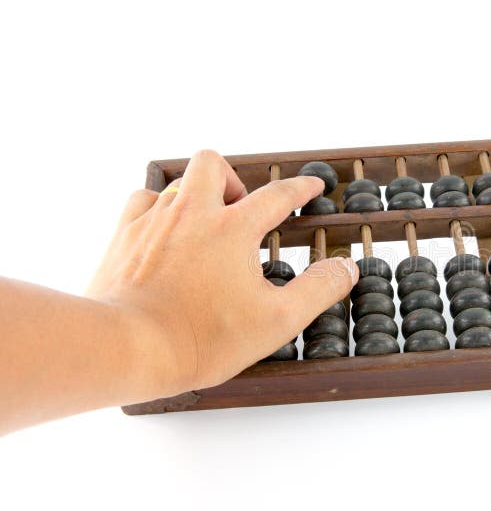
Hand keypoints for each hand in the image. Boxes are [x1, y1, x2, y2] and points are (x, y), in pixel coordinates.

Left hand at [86, 150, 357, 397]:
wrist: (128, 346)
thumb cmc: (202, 337)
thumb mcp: (277, 319)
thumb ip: (319, 289)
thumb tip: (346, 267)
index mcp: (233, 229)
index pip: (277, 195)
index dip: (300, 188)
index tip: (312, 184)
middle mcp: (192, 213)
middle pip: (214, 164)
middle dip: (233, 178)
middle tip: (241, 208)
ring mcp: (153, 222)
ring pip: (177, 182)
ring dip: (196, 193)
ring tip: (205, 222)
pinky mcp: (123, 237)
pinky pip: (141, 202)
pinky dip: (157, 209)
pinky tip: (164, 232)